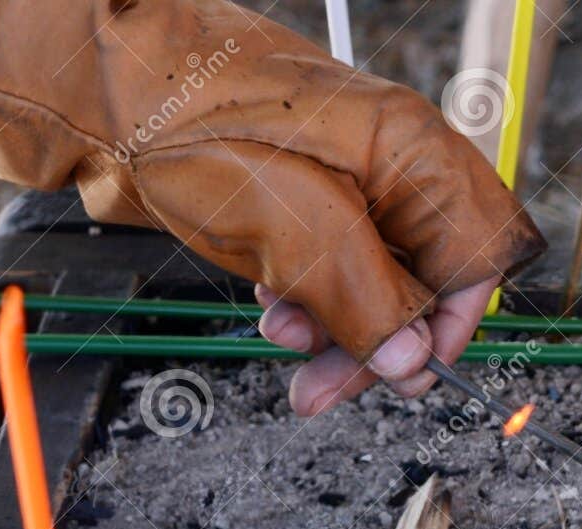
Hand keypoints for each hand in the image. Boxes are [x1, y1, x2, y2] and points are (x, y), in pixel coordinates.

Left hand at [0, 0, 544, 414]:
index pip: (480, 256)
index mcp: (412, 153)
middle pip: (432, 279)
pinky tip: (275, 310)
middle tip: (330, 386)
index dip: (451, 321)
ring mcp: (357, 187)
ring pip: (385, 284)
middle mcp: (396, 169)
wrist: (101, 88)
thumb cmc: (186, 121)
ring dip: (342, 331)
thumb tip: (411, 362)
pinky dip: (315, 305)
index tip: (408, 369)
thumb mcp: (285, 222)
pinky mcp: (317, 205)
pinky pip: (342, 273)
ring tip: (286, 343)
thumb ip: (361, 294)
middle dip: (384, 340)